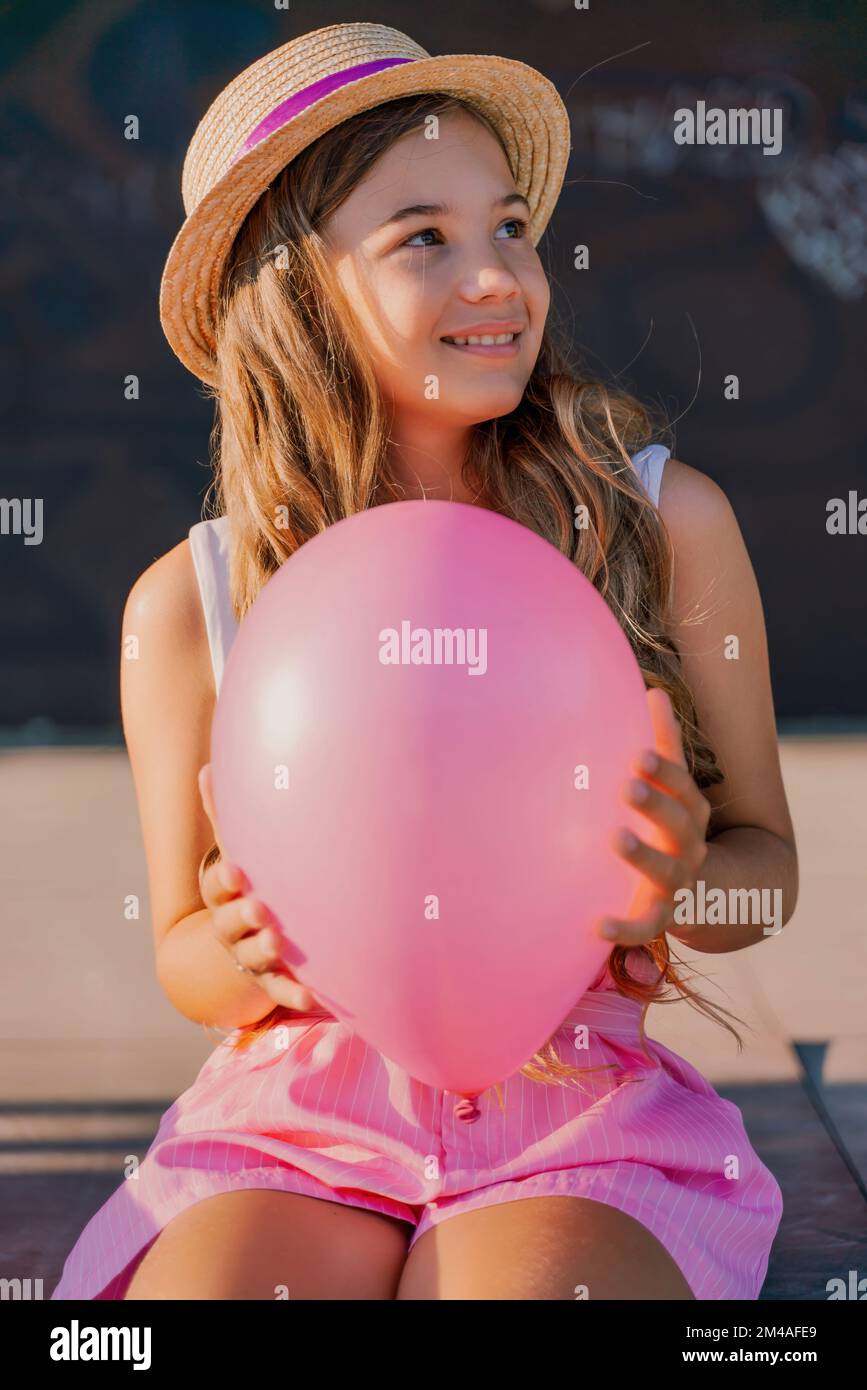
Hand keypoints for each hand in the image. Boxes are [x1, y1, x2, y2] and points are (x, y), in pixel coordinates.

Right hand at [197, 763, 321, 1011]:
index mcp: (222, 894)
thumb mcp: (238, 849)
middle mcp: (231, 928)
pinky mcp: (273, 980)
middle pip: (228, 924)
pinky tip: (312, 994)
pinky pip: (280, 990)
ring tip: (278, 943)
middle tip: (260, 908)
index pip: (216, 886)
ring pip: (251, 958)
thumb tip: (207, 766)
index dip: (224, 879)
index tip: (238, 870)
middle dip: (241, 916)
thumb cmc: (249, 882)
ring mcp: (250, 956)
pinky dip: (292, 993)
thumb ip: (225, 814)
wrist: (247, 941)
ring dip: (262, 951)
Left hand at [594, 688, 711, 947]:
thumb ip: (663, 743)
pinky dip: (625, 929)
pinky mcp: (662, 916)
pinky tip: (596, 924)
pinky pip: (646, 926)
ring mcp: (678, 883)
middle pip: (679, 824)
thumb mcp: (676, 787)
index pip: (683, 788)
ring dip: (643, 856)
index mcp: (691, 812)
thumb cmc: (676, 826)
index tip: (638, 755)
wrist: (712, 893)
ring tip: (616, 838)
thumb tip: (652, 691)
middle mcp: (690, 846)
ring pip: (665, 872)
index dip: (664, 772)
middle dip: (655, 804)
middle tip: (626, 786)